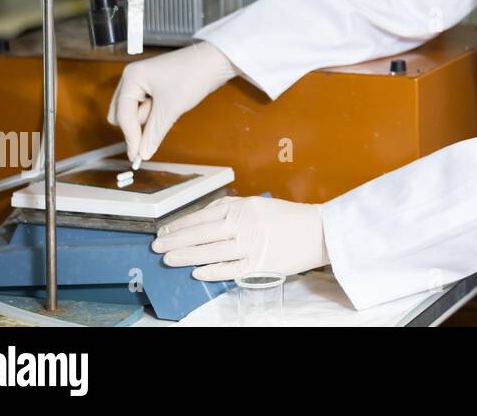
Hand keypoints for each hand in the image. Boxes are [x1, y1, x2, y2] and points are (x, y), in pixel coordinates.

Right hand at [107, 41, 237, 165]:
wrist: (215, 61)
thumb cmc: (192, 78)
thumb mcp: (170, 109)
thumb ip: (153, 133)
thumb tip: (142, 154)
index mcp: (130, 78)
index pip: (123, 115)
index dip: (130, 137)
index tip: (136, 157)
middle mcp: (132, 78)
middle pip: (122, 113)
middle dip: (136, 124)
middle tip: (157, 124)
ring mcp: (143, 81)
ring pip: (135, 111)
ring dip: (149, 117)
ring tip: (170, 107)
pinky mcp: (155, 85)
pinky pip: (147, 106)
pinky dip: (155, 113)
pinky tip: (170, 107)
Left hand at [151, 196, 329, 281]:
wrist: (319, 231)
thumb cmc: (288, 217)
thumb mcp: (258, 204)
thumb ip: (232, 208)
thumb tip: (204, 217)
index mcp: (242, 207)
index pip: (203, 216)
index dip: (180, 225)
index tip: (164, 232)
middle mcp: (244, 224)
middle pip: (202, 234)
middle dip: (176, 241)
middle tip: (157, 247)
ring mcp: (250, 245)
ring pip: (210, 251)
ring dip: (186, 256)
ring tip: (168, 260)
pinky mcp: (258, 264)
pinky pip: (229, 268)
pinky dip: (211, 270)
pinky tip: (196, 273)